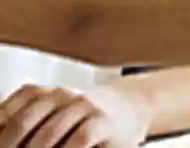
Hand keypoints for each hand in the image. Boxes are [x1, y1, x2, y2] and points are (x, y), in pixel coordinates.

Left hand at [0, 84, 149, 147]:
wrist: (130, 107)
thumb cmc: (84, 119)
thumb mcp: (54, 114)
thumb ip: (26, 122)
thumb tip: (3, 137)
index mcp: (42, 94)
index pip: (8, 111)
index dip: (0, 129)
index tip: (0, 144)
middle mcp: (61, 96)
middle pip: (23, 122)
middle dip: (10, 144)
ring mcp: (84, 107)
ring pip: (49, 133)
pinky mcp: (103, 122)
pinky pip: (80, 139)